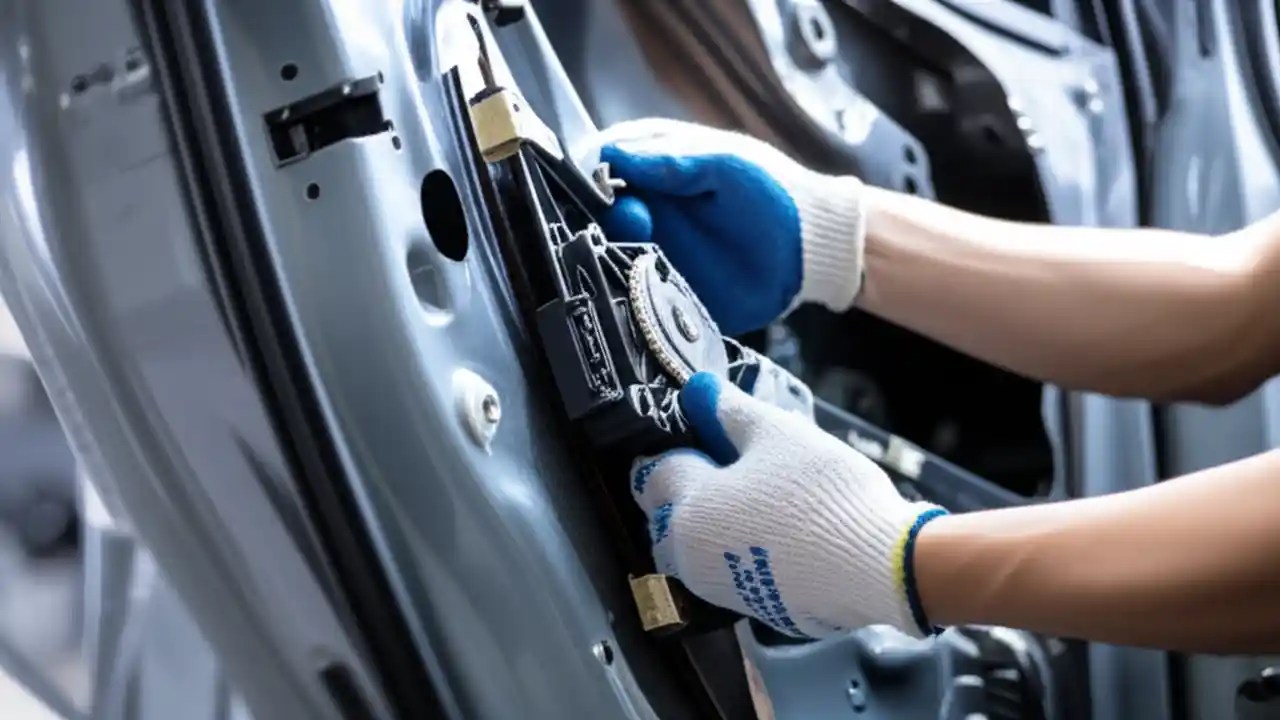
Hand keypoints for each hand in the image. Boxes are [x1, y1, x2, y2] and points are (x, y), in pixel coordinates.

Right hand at [594, 118, 866, 335]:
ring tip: (636, 250)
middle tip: (631, 221)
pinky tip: (639, 282)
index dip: (590, 173)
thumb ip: (672, 161)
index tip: (600, 189)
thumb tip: (613, 157)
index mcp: (652, 161)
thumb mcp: (724, 164)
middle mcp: (642, 203)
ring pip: (602, 249)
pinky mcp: (660, 283)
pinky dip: (625, 287)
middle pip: (590, 208)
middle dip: (595, 216)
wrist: (809, 250)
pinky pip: (628, 288)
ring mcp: (648, 245)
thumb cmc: (771, 192)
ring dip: (607, 252)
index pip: (599, 160)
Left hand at [631, 371, 946, 638]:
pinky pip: (731, 571)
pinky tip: (781, 530)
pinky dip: (742, 549)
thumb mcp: (776, 433)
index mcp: (686, 512)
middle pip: (668, 516)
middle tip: (734, 463)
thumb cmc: (821, 493)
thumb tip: (697, 388)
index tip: (705, 435)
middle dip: (688, 490)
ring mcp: (722, 589)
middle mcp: (690, 558)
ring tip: (762, 494)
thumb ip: (729, 410)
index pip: (652, 475)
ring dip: (714, 520)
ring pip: (696, 547)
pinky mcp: (755, 609)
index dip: (677, 448)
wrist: (880, 568)